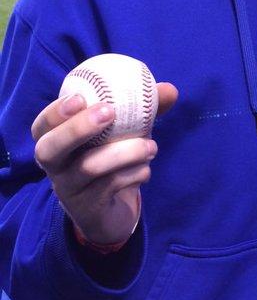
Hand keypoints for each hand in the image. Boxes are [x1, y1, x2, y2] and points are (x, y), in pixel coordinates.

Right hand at [32, 82, 177, 244]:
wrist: (111, 209)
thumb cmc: (113, 156)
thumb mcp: (125, 131)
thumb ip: (145, 108)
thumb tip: (170, 90)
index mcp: (57, 140)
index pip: (42, 125)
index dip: (55, 112)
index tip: (81, 97)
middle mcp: (55, 166)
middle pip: (49, 149)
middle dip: (77, 128)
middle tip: (109, 112)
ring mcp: (69, 189)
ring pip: (88, 167)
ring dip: (125, 152)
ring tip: (151, 146)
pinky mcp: (87, 208)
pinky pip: (110, 186)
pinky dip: (133, 173)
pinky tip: (146, 170)